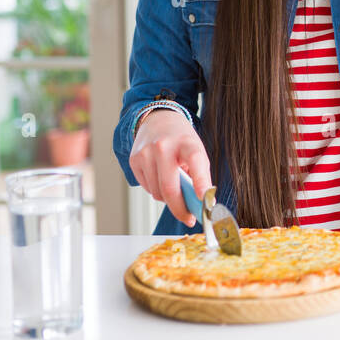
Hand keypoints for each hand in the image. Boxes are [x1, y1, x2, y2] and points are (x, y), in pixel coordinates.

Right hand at [129, 109, 212, 226]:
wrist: (158, 120)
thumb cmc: (182, 141)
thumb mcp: (196, 151)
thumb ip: (199, 175)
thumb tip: (200, 205)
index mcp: (186, 142)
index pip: (196, 162)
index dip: (201, 183)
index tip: (206, 202)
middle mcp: (164, 146)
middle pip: (170, 188)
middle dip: (180, 209)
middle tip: (189, 218)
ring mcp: (146, 153)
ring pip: (157, 193)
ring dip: (168, 199)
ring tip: (174, 187)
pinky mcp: (134, 160)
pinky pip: (147, 188)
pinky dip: (156, 190)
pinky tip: (160, 177)